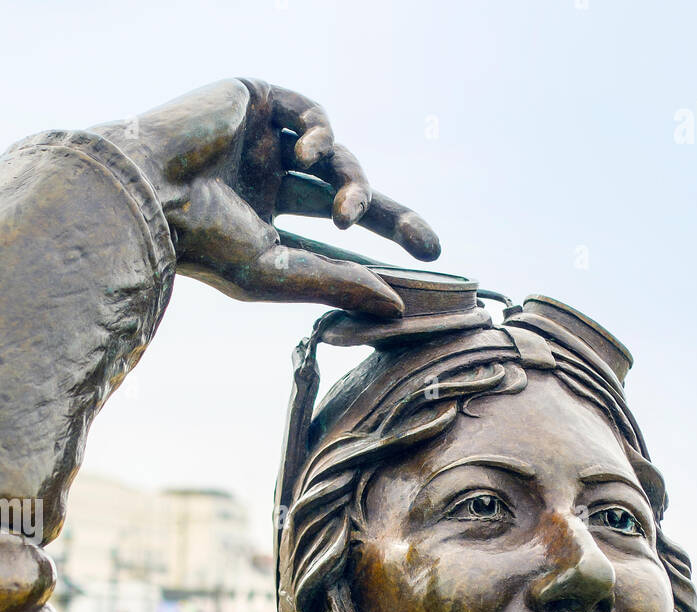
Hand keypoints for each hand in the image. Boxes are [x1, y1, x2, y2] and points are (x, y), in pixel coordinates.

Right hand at [94, 79, 439, 313]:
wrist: (148, 190)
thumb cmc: (202, 243)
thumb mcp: (279, 273)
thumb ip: (337, 283)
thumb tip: (396, 307)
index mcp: (268, 224)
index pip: (338, 235)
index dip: (382, 246)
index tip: (429, 264)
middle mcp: (269, 181)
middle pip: (348, 193)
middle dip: (391, 217)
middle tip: (428, 245)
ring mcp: (264, 141)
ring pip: (336, 159)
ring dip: (354, 184)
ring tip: (347, 210)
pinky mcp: (258, 101)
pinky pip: (313, 115)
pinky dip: (324, 136)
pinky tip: (314, 156)